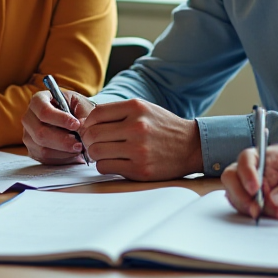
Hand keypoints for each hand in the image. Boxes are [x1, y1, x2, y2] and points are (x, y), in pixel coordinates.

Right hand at [21, 89, 94, 163]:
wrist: (75, 122)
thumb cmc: (78, 110)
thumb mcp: (82, 106)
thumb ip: (81, 116)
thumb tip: (80, 128)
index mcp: (39, 100)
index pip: (43, 111)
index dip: (60, 119)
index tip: (76, 124)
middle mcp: (29, 117)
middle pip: (40, 132)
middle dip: (63, 140)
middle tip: (80, 143)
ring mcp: (28, 135)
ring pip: (42, 148)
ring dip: (64, 151)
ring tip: (79, 148)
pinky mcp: (33, 150)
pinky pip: (45, 158)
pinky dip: (62, 158)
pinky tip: (72, 153)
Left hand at [80, 98, 201, 180]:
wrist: (191, 146)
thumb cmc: (163, 127)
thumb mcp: (144, 109)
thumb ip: (117, 112)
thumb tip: (85, 123)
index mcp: (136, 108)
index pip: (96, 113)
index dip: (87, 123)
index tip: (90, 130)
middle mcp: (137, 126)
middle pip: (92, 134)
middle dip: (88, 140)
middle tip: (93, 143)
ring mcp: (138, 149)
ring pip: (96, 152)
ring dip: (95, 154)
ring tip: (104, 153)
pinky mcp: (139, 169)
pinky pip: (105, 167)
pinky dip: (104, 165)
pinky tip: (114, 162)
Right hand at [222, 144, 277, 219]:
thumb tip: (274, 198)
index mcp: (274, 155)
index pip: (249, 158)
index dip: (247, 173)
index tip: (255, 191)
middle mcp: (263, 167)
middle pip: (234, 176)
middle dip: (242, 195)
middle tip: (257, 211)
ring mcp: (260, 184)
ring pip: (238, 193)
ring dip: (251, 206)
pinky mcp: (261, 200)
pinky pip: (247, 205)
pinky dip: (256, 213)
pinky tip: (275, 215)